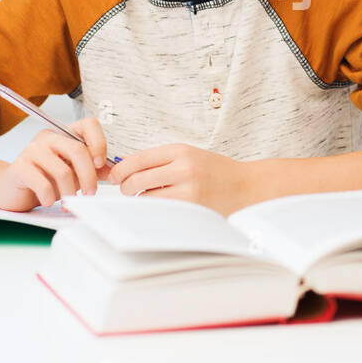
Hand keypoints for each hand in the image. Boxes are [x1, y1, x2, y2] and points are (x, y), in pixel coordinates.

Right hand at [0, 117, 114, 210]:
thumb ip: (93, 169)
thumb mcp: (73, 172)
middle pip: (78, 150)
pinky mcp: (19, 167)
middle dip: (89, 176)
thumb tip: (114, 171)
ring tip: (69, 203)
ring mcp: (32, 150)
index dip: (99, 143)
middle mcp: (48, 137)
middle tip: (91, 194)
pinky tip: (49, 201)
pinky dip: (50, 197)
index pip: (89, 124)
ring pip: (62, 171)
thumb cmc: (46, 180)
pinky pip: (43, 184)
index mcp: (64, 134)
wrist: (13, 191)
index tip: (100, 164)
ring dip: (70, 193)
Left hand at [106, 143, 252, 214]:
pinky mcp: (192, 209)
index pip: (138, 159)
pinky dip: (154, 210)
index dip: (120, 169)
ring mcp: (188, 191)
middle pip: (136, 179)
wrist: (247, 186)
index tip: (114, 176)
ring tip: (146, 198)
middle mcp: (184, 168)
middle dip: (125, 187)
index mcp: (181, 151)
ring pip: (146, 198)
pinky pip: (160, 211)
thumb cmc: (215, 171)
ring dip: (140, 200)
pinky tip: (159, 208)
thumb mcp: (190, 155)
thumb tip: (124, 167)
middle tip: (126, 190)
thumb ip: (161, 160)